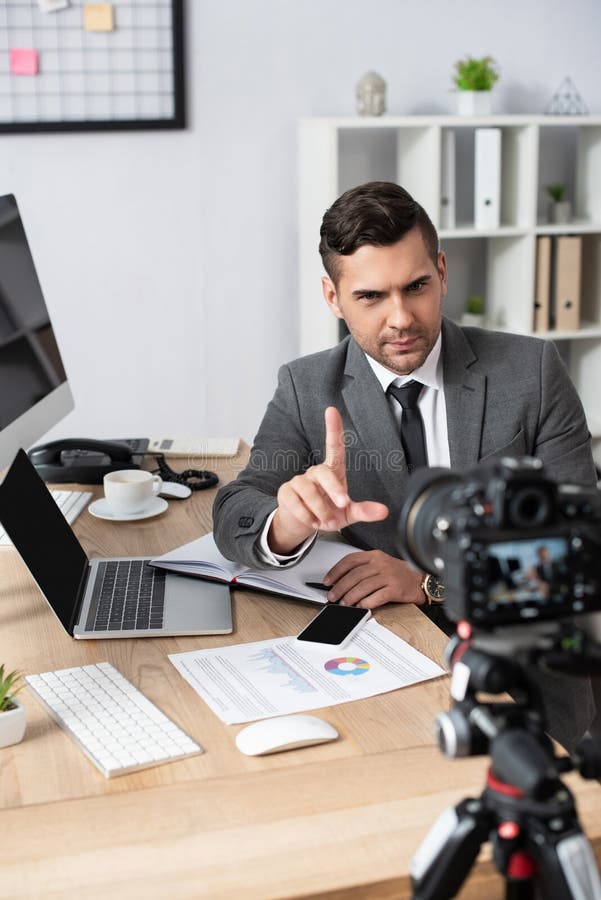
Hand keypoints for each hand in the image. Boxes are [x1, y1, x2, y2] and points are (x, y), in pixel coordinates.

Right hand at [268, 406, 388, 553]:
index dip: (333, 428)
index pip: (333, 446)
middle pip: (324, 473)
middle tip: (343, 504)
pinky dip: (306, 516)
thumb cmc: (328, 513)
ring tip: (325, 520)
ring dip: (321, 511)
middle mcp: (315, 472)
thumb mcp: (348, 514)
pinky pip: (296, 502)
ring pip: (310, 492)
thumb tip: (384, 511)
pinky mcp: (286, 491)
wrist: (302, 525)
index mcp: (332, 472)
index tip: (332, 410)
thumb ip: (364, 511)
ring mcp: (299, 481)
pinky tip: (311, 520)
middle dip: (335, 490)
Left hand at [322, 550, 424, 609]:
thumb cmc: (399, 574)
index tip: (328, 581)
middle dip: (340, 587)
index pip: (350, 560)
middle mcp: (381, 564)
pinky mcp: (396, 589)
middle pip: (355, 575)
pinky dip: (366, 603)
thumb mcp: (380, 564)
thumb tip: (341, 581)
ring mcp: (389, 576)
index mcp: (375, 555)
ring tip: (344, 604)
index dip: (336, 571)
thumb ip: (363, 569)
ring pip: (363, 586)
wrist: (421, 580)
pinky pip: (377, 596)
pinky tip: (360, 606)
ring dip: (350, 597)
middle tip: (332, 596)